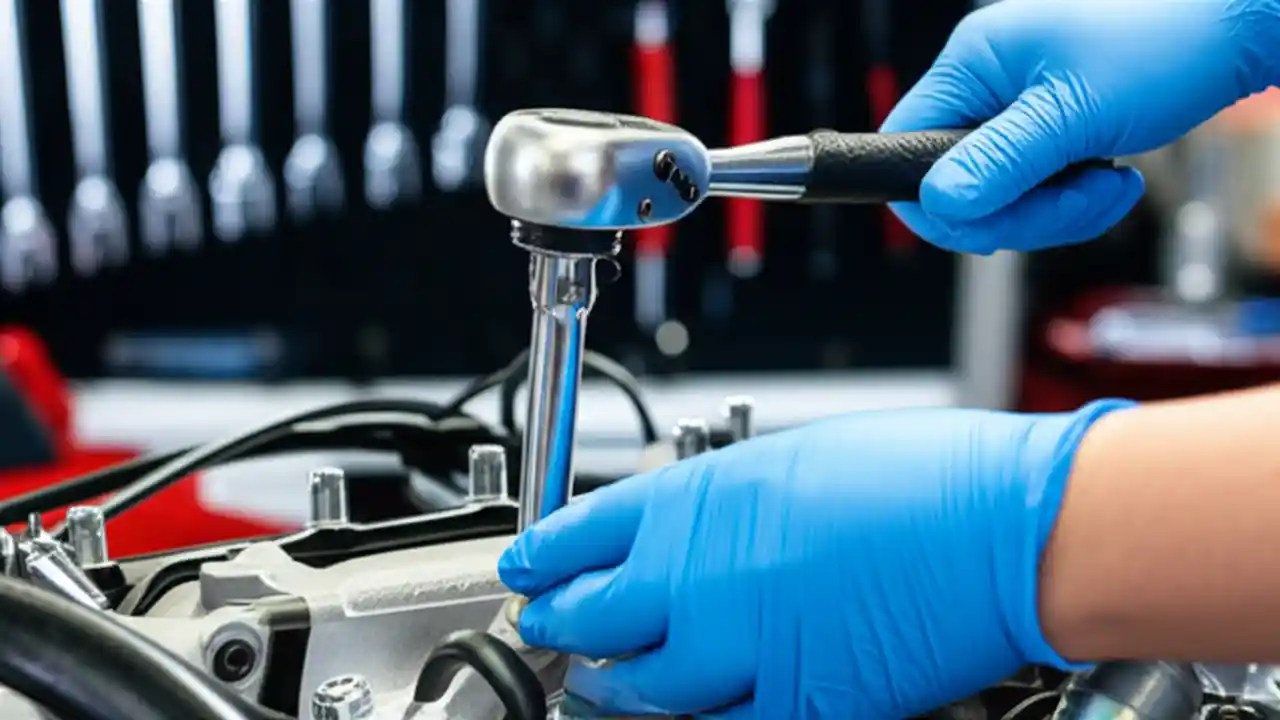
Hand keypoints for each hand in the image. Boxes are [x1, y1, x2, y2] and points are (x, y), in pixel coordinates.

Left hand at [499, 401, 1130, 717]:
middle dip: (556, 622)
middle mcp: (698, 580)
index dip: (541, 555)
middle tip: (545, 625)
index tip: (527, 566)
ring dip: (610, 685)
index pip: (579, 534)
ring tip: (597, 683)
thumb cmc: (914, 479)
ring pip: (639, 688)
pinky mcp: (793, 707)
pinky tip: (688, 709)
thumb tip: (684, 534)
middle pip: (589, 617)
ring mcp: (739, 652)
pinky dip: (694, 717)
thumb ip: (718, 510)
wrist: (999, 531)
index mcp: (695, 502)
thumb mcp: (787, 465)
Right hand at [883, 0, 1279, 252]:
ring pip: (999, 196)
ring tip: (1109, 188)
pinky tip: (1111, 180)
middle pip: (956, 183)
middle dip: (1018, 212)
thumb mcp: (1076, 115)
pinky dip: (1071, 200)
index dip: (937, 200)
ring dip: (1055, 211)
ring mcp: (1015, 107)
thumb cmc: (1168, 44)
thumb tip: (939, 204)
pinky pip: (1033, 188)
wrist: (1239, 26)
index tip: (987, 225)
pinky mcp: (1046, 127)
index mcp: (973, 63)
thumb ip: (1000, 163)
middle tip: (1074, 205)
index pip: (906, 145)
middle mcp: (985, 82)